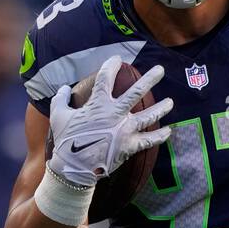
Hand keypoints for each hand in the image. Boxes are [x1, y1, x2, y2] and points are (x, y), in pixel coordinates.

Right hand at [48, 56, 172, 184]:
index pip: (106, 78)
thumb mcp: (58, 115)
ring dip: (161, 108)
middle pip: (136, 92)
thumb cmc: (66, 140)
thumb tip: (64, 88)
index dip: (111, 65)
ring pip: (148, 116)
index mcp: (98, 104)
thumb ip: (61, 98)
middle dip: (150, 79)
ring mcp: (125, 130)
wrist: (74, 167)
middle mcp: (115, 114)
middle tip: (160, 70)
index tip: (117, 60)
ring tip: (170, 101)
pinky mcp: (130, 146)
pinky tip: (168, 131)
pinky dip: (159, 136)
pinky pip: (149, 140)